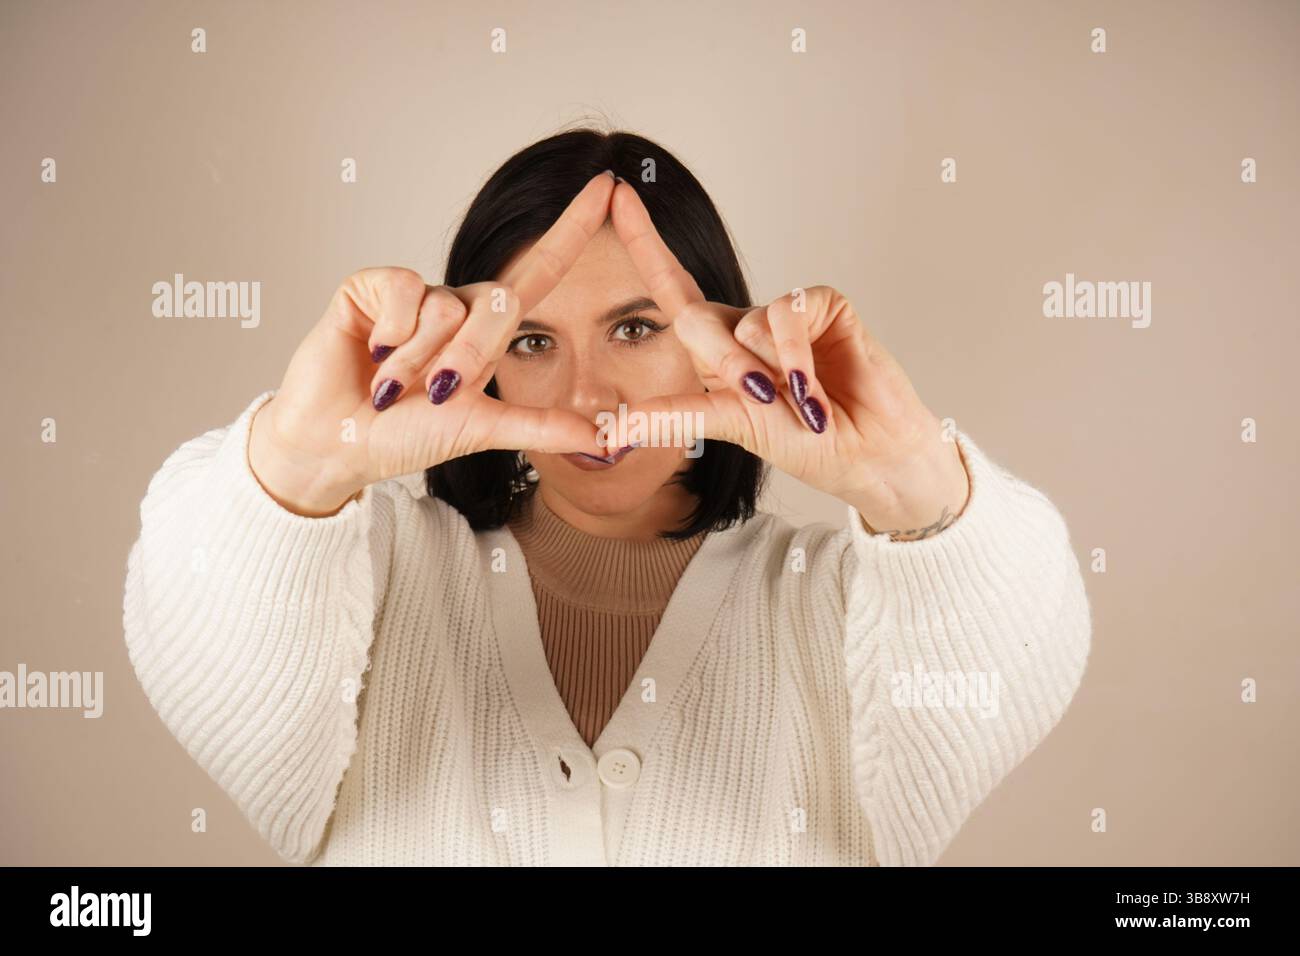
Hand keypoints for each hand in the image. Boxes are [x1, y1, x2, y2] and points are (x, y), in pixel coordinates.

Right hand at [249, 171, 618, 516]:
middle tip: (437, 396)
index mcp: (486, 331)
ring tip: (390, 386)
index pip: (541, 271)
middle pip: (499, 304)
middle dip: (469, 359)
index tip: (611, 184)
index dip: (574, 228)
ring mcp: (414, 293)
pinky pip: (406, 293)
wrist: (338, 445)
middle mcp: (455, 303)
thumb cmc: (403, 437)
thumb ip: (540, 428)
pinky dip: (392, 335)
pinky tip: (369, 352)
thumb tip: (603, 438)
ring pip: (448, 308)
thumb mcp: (480, 430)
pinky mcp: (371, 285)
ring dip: (420, 361)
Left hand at [609, 181, 969, 539]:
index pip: (670, 289)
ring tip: (799, 401)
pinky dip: (794, 357)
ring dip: (766, 371)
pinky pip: (786, 315)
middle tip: (761, 400)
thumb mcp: (732, 429)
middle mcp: (745, 324)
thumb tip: (612, 429)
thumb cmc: (806, 445)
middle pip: (694, 316)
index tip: (613, 189)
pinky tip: (813, 386)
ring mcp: (784, 313)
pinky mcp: (822, 304)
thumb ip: (674, 419)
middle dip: (723, 366)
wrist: (869, 454)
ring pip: (744, 322)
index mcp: (716, 350)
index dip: (643, 240)